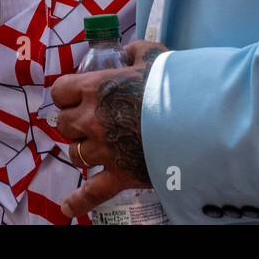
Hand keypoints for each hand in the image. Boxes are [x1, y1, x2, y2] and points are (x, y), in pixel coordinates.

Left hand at [52, 39, 166, 218]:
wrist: (198, 120)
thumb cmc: (174, 85)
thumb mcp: (154, 56)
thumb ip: (135, 51)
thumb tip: (127, 52)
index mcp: (95, 89)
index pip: (60, 90)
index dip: (66, 93)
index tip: (75, 95)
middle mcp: (92, 120)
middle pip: (63, 124)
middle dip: (72, 122)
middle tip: (87, 121)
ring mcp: (103, 150)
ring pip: (75, 154)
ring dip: (82, 149)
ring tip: (94, 147)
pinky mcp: (119, 175)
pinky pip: (91, 192)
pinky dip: (78, 201)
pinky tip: (68, 207)